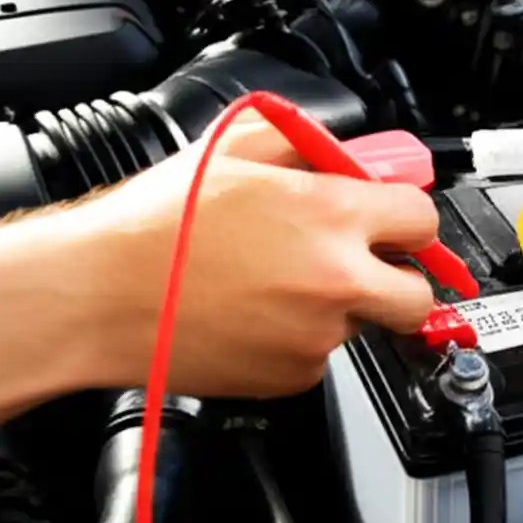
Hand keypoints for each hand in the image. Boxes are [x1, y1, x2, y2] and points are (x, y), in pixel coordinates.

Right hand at [73, 116, 439, 397]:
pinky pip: (318, 355)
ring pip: (362, 324)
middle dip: (399, 277)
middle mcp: (338, 282)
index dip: (407, 218)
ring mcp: (318, 337)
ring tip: (274, 282)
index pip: (423, 220)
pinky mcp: (293, 378)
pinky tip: (254, 313)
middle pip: (417, 293)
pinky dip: (299, 338)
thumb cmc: (153, 227)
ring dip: (338, 305)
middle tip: (365, 263)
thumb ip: (305, 144)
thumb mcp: (234, 150)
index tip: (395, 222)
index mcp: (332, 216)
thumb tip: (346, 153)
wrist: (99, 296)